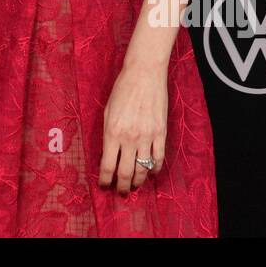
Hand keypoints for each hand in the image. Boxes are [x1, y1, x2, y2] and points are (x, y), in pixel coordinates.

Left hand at [98, 59, 167, 194]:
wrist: (144, 74)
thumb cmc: (122, 90)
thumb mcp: (107, 111)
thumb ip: (107, 134)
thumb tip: (107, 155)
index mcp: (112, 132)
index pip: (107, 165)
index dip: (105, 180)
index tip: (104, 185)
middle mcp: (129, 138)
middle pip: (125, 172)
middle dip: (122, 186)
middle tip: (121, 192)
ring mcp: (147, 136)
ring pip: (142, 169)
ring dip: (138, 181)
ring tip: (134, 185)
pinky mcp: (161, 133)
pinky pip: (159, 158)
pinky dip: (154, 169)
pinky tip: (151, 173)